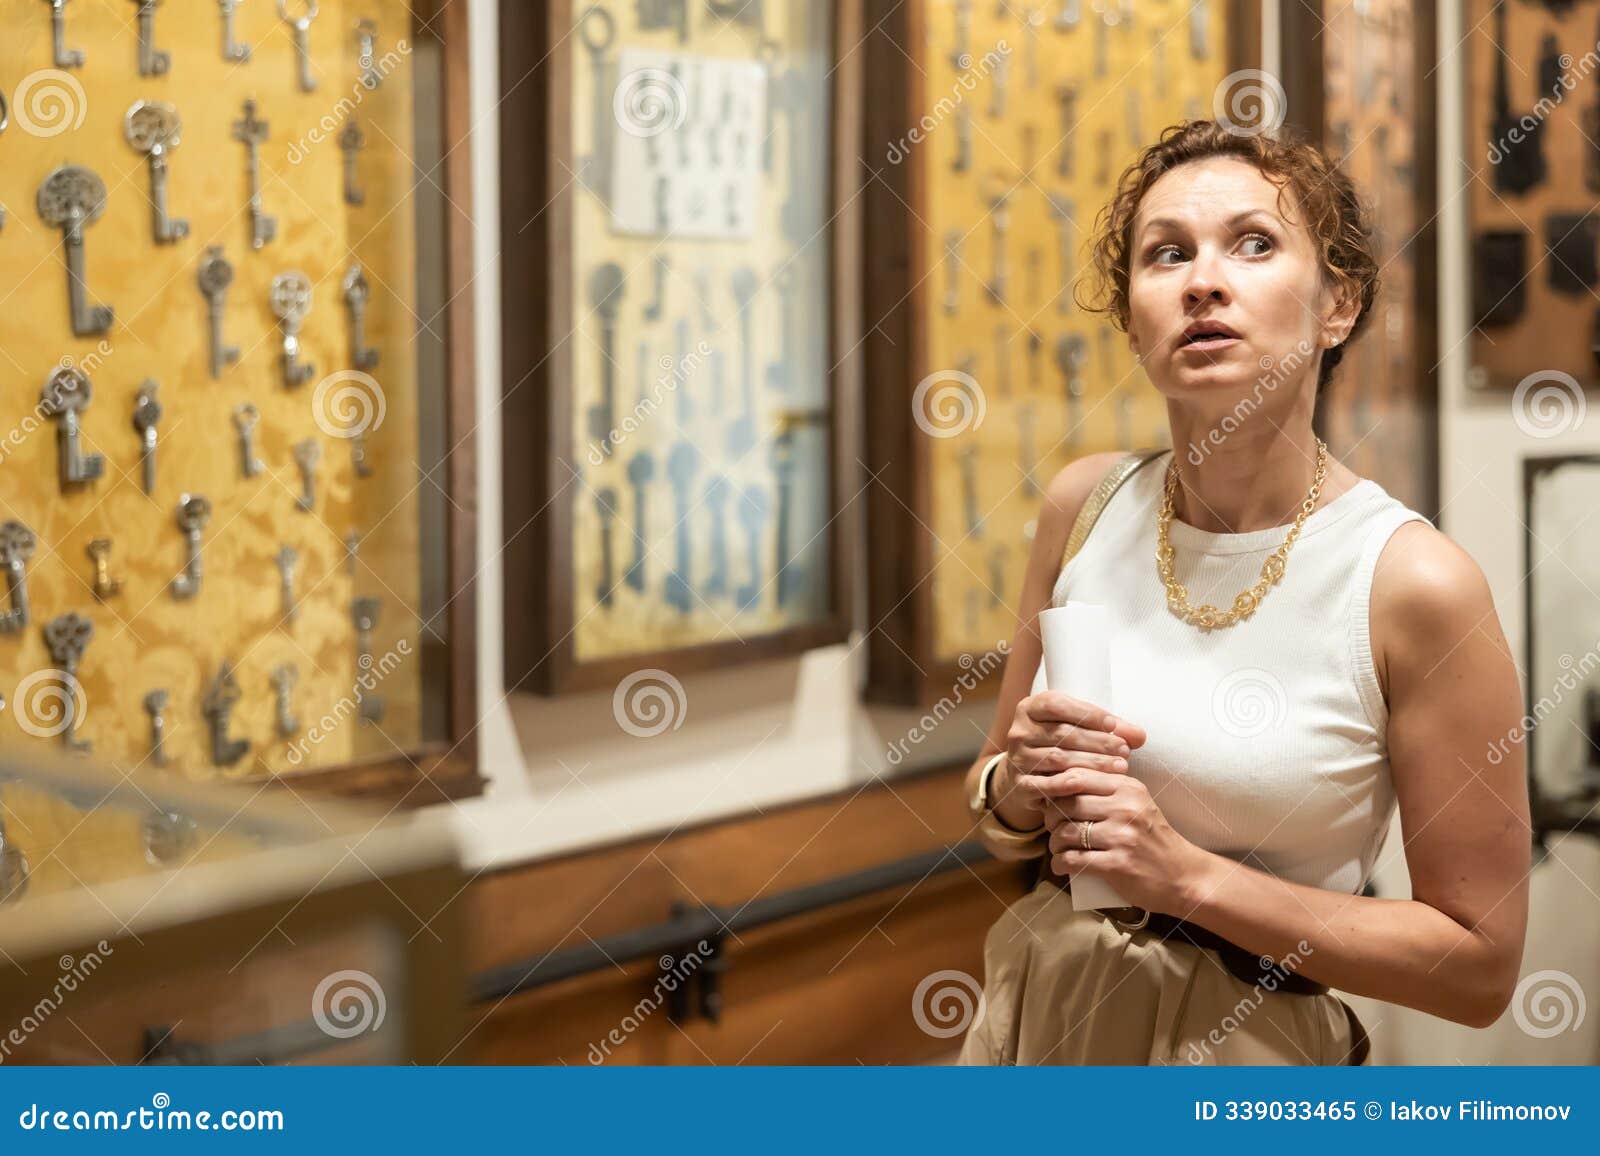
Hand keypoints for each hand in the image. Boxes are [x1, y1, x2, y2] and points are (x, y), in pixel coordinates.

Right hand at [992, 690, 1147, 832]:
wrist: (1028, 773)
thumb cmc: (1060, 744)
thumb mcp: (1079, 728)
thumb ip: (1109, 729)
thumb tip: (1140, 735)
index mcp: (1030, 708)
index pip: (1056, 704)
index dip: (1086, 713)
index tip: (1113, 724)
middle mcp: (1019, 732)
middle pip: (1061, 734)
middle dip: (1097, 742)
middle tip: (1124, 749)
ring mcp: (1017, 758)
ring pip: (1057, 759)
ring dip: (1092, 763)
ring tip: (1120, 766)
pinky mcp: (1019, 784)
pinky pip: (1044, 785)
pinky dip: (1067, 785)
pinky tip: (1089, 784)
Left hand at [1031, 765, 1207, 915]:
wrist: (1183, 876)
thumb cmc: (1153, 839)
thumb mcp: (1138, 804)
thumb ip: (1108, 790)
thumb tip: (1062, 782)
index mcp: (1128, 788)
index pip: (1077, 777)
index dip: (1056, 789)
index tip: (1051, 802)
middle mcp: (1125, 808)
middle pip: (1067, 804)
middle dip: (1051, 818)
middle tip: (1053, 828)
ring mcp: (1122, 837)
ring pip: (1066, 832)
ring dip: (1054, 843)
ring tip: (1058, 848)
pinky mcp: (1118, 865)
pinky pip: (1073, 860)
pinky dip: (1060, 863)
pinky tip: (1060, 865)